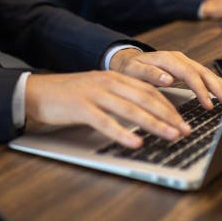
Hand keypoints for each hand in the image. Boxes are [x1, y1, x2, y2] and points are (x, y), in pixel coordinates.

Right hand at [25, 71, 189, 148]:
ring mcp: (94, 94)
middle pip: (145, 98)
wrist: (37, 91)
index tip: (183, 120)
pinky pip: (105, 122)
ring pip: (130, 109)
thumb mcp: (98, 90)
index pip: (148, 90)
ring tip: (169, 136)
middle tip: (184, 130)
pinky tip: (135, 143)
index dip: (168, 105)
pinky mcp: (81, 108)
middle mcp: (107, 83)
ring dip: (153, 124)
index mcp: (113, 77)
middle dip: (168, 115)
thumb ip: (119, 97)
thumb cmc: (68, 95)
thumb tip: (145, 114)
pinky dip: (122, 133)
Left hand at [109, 49, 221, 109]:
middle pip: (204, 73)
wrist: (127, 60)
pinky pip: (206, 76)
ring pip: (208, 74)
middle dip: (219, 89)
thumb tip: (167, 79)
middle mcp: (180, 59)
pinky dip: (219, 84)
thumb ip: (150, 74)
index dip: (201, 90)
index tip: (208, 105)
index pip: (190, 74)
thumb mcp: (133, 71)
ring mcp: (186, 63)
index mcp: (168, 59)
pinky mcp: (188, 68)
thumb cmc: (130, 68)